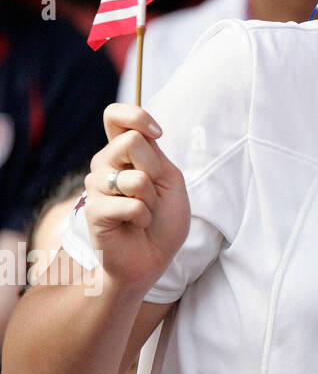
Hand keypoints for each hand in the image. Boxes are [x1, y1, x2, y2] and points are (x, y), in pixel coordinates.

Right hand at [82, 104, 190, 292]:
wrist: (153, 257)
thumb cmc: (163, 219)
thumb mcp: (169, 179)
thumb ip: (152, 153)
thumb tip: (137, 133)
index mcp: (124, 153)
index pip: (116, 116)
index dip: (136, 115)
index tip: (157, 132)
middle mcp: (105, 165)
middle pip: (130, 141)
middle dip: (155, 169)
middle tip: (153, 192)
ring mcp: (95, 187)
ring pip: (135, 177)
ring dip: (151, 198)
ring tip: (145, 212)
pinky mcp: (92, 211)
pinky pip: (131, 204)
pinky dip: (144, 216)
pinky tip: (136, 224)